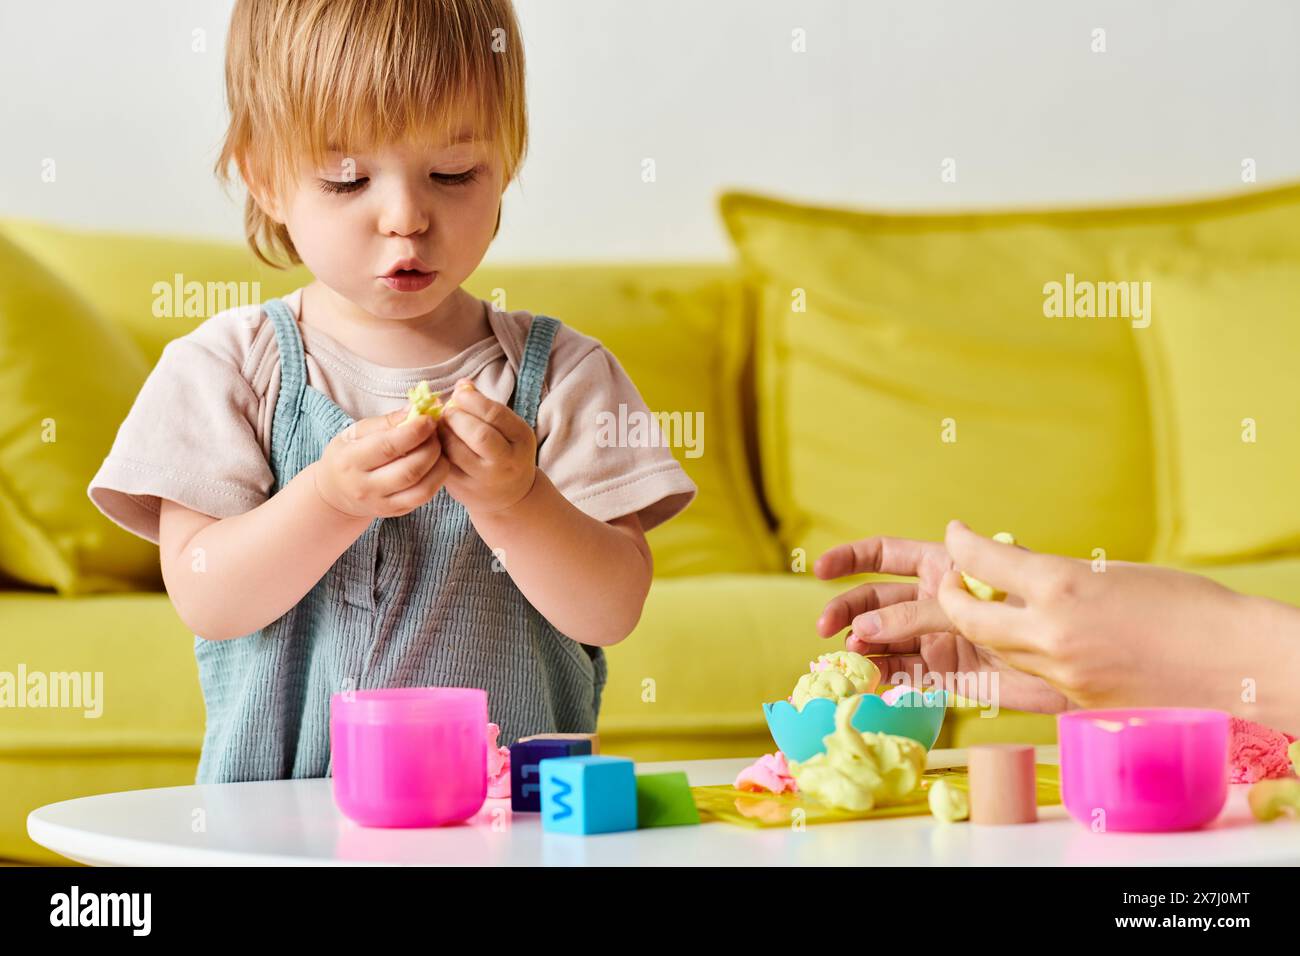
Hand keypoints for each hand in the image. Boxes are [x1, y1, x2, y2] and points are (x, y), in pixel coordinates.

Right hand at [312, 405, 448, 518]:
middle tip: (435, 432)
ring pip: (421, 489)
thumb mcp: (355, 433)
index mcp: (350, 461)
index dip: (414, 431)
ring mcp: (381, 504)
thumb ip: (386, 421)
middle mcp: (365, 487)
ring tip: (438, 448)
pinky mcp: (396, 512)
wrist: (336, 493)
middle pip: (409, 470)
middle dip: (431, 447)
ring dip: (438, 465)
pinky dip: (437, 479)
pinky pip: (424, 498)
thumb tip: (415, 409)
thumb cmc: (347, 455)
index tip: (428, 418)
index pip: (388, 447)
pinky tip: (436, 464)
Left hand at [437, 378, 537, 515]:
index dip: (472, 400)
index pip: (495, 414)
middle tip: (447, 411)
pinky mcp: (463, 489)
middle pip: (478, 434)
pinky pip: (443, 463)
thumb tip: (462, 384)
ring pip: (456, 450)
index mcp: (521, 439)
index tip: (459, 394)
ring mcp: (484, 479)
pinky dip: (436, 447)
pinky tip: (437, 440)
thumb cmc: (505, 451)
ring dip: (442, 431)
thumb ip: (485, 405)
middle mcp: (507, 461)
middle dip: (456, 416)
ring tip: (441, 424)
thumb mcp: (507, 427)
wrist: (509, 495)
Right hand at [814, 531, 1069, 712]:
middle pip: (874, 601)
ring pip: (884, 641)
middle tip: (826, 630)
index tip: (820, 569)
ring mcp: (938, 639)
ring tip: (848, 659)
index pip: (884, 555)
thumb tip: (890, 597)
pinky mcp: (949, 676)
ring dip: (861, 647)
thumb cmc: (1052, 606)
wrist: (1092, 657)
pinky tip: (867, 680)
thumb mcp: (997, 590)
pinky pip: (906, 675)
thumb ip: (942, 596)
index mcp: (942, 566)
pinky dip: (883, 678)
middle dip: (847, 611)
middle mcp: (934, 602)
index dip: (850, 558)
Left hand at [935, 519, 1257, 710]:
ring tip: (991, 608)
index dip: (961, 544)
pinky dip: (1026, 657)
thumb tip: (1013, 564)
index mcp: (1061, 586)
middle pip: (967, 617)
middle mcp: (1052, 633)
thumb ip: (1056, 573)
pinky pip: (1034, 677)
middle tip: (951, 580)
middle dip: (949, 596)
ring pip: (998, 651)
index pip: (981, 561)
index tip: (957, 533)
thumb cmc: (1190, 607)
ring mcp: (1061, 675)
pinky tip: (1040, 642)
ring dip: (985, 629)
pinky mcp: (1076, 705)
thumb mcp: (1113, 574)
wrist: (1241, 665)